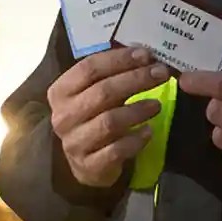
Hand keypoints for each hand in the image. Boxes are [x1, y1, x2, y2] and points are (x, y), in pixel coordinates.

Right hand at [47, 47, 169, 186]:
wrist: (84, 161)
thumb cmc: (92, 117)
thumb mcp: (93, 93)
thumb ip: (112, 74)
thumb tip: (144, 54)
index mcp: (61, 91)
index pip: (89, 68)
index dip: (119, 59)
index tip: (146, 55)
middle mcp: (63, 116)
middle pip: (102, 92)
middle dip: (136, 80)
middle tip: (160, 74)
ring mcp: (74, 143)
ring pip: (110, 121)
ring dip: (137, 110)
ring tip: (157, 105)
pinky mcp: (89, 166)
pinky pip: (117, 150)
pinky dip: (136, 140)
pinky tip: (149, 131)